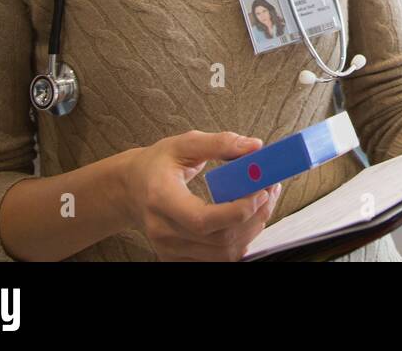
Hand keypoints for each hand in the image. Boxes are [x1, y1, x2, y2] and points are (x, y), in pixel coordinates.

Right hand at [119, 130, 282, 260]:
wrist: (130, 189)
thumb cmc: (156, 165)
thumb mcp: (184, 144)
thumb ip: (220, 143)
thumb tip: (253, 146)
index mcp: (161, 198)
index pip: (202, 219)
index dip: (237, 211)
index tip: (261, 191)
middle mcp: (163, 230)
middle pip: (218, 239)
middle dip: (254, 216)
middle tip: (270, 190)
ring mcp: (169, 249)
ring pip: (223, 253)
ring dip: (252, 228)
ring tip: (263, 200)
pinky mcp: (177, 258)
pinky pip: (218, 258)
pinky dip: (240, 239)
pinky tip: (246, 218)